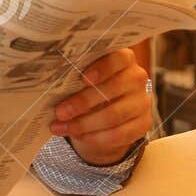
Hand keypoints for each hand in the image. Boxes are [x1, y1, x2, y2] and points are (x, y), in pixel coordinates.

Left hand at [49, 48, 149, 165]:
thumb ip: (75, 78)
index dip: (102, 68)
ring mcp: (142, 101)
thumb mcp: (83, 80)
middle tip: (60, 112)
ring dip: (84, 123)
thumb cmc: (89, 90)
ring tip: (62, 127)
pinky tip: (79, 136)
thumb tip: (51, 86)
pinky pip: (120, 133)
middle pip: (113, 89)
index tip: (82, 79)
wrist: (106, 115)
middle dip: (82, 102)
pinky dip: (96, 137)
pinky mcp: (144, 123)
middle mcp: (137, 78)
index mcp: (123, 59)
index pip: (119, 58)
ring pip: (114, 114)